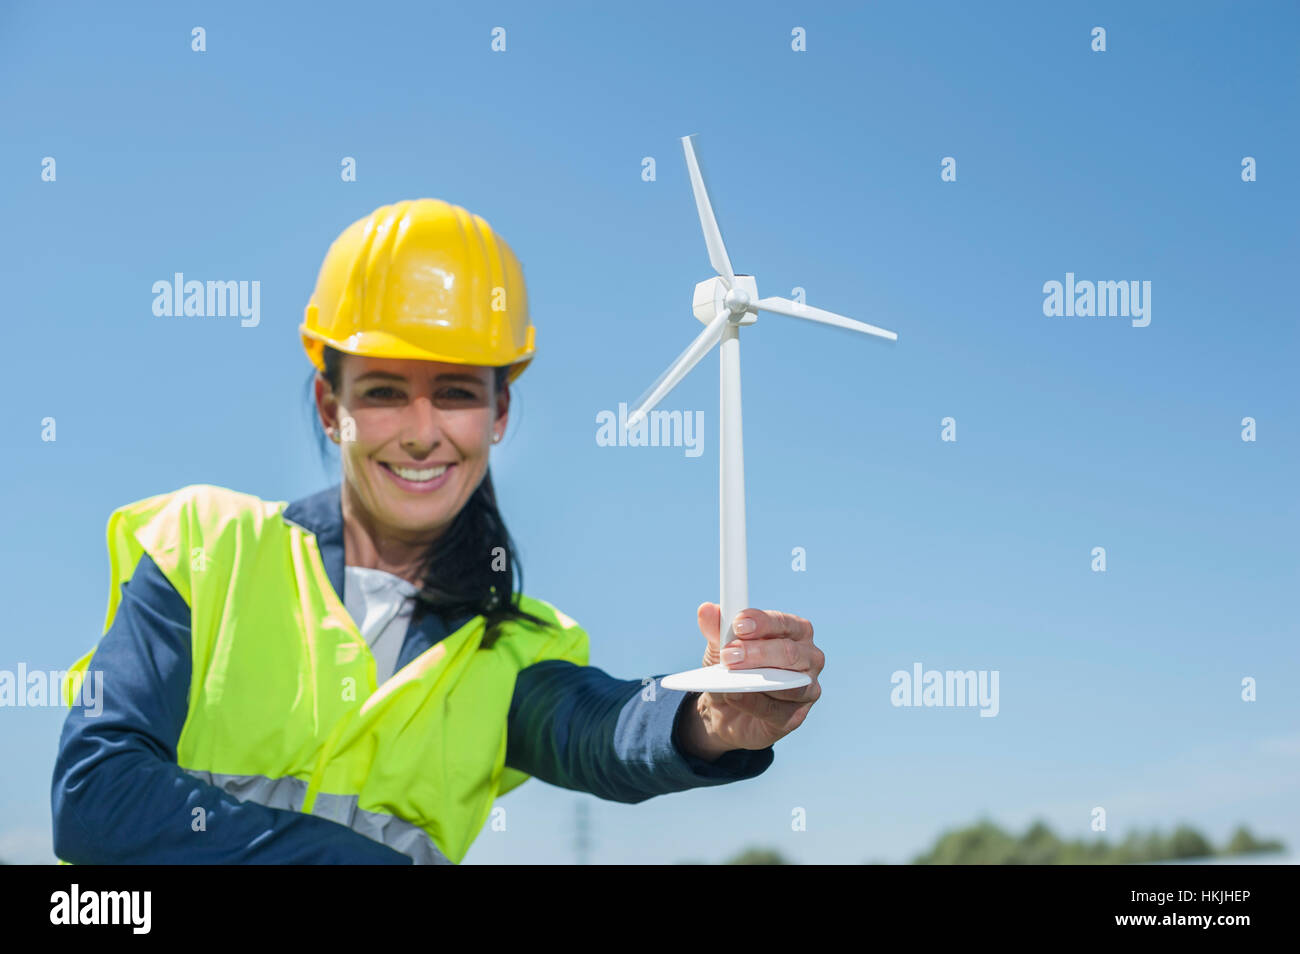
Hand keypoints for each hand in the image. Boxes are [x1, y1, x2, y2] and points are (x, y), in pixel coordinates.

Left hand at [675, 602, 823, 760]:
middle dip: (757, 653)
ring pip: (789, 683)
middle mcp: (809, 658)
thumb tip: (706, 610)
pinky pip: (777, 710)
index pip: (784, 622)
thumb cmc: (733, 668)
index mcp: (796, 632)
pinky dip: (752, 703)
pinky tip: (734, 696)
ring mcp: (807, 689)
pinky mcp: (796, 716)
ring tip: (729, 678)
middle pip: (789, 652)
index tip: (738, 624)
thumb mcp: (721, 646)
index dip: (762, 622)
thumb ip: (717, 628)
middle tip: (729, 655)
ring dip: (755, 680)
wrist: (725, 709)